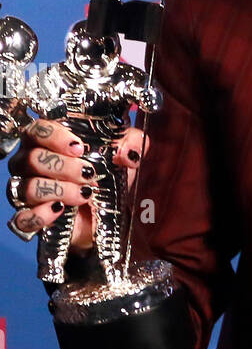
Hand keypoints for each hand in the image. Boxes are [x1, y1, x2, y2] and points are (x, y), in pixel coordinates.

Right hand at [6, 118, 148, 247]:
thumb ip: (130, 144)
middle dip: (63, 166)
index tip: (79, 147)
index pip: (37, 130)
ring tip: (85, 194)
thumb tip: (127, 152)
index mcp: (46, 143)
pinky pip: (23, 218)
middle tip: (89, 173)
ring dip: (60, 190)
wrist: (107, 217)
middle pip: (32, 159)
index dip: (55, 137)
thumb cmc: (107, 179)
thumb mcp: (123, 158)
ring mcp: (26, 192)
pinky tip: (60, 210)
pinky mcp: (30, 218)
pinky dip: (41, 215)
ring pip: (29, 187)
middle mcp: (30, 164)